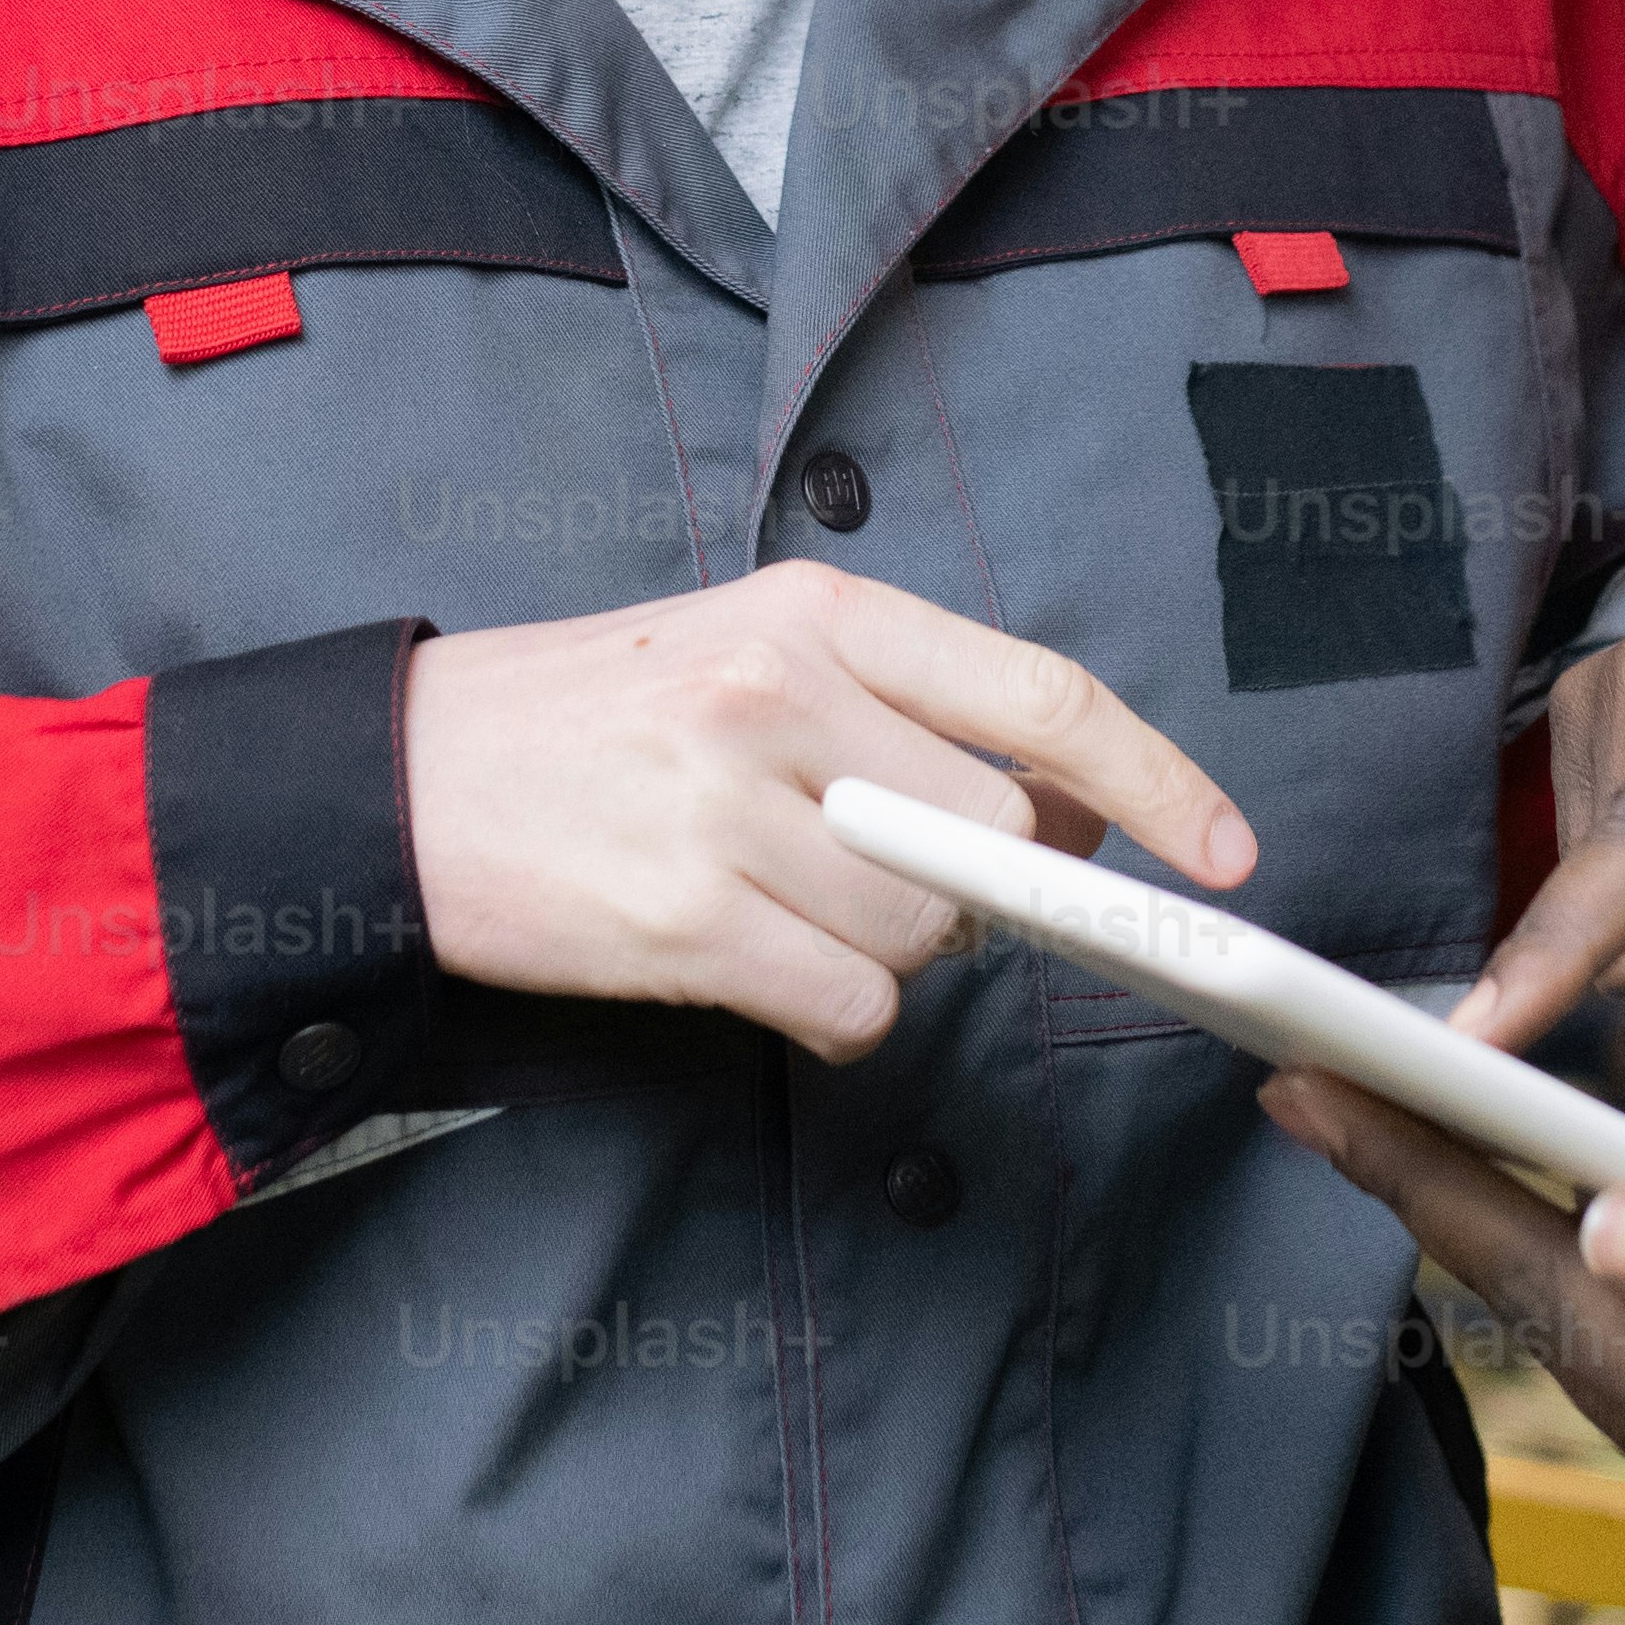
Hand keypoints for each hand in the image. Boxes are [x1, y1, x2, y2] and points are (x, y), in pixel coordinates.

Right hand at [404, 563, 1252, 1057]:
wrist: (399, 782)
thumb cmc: (590, 722)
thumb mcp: (749, 658)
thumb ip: (902, 714)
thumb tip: (1062, 819)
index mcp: (816, 613)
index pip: (1041, 696)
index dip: (1158, 782)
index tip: (1225, 851)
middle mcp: (781, 698)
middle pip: (996, 840)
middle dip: (977, 888)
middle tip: (885, 877)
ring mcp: (732, 810)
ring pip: (926, 937)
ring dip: (886, 953)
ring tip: (778, 903)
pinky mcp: (687, 919)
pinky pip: (851, 1008)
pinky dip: (832, 1011)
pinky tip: (751, 960)